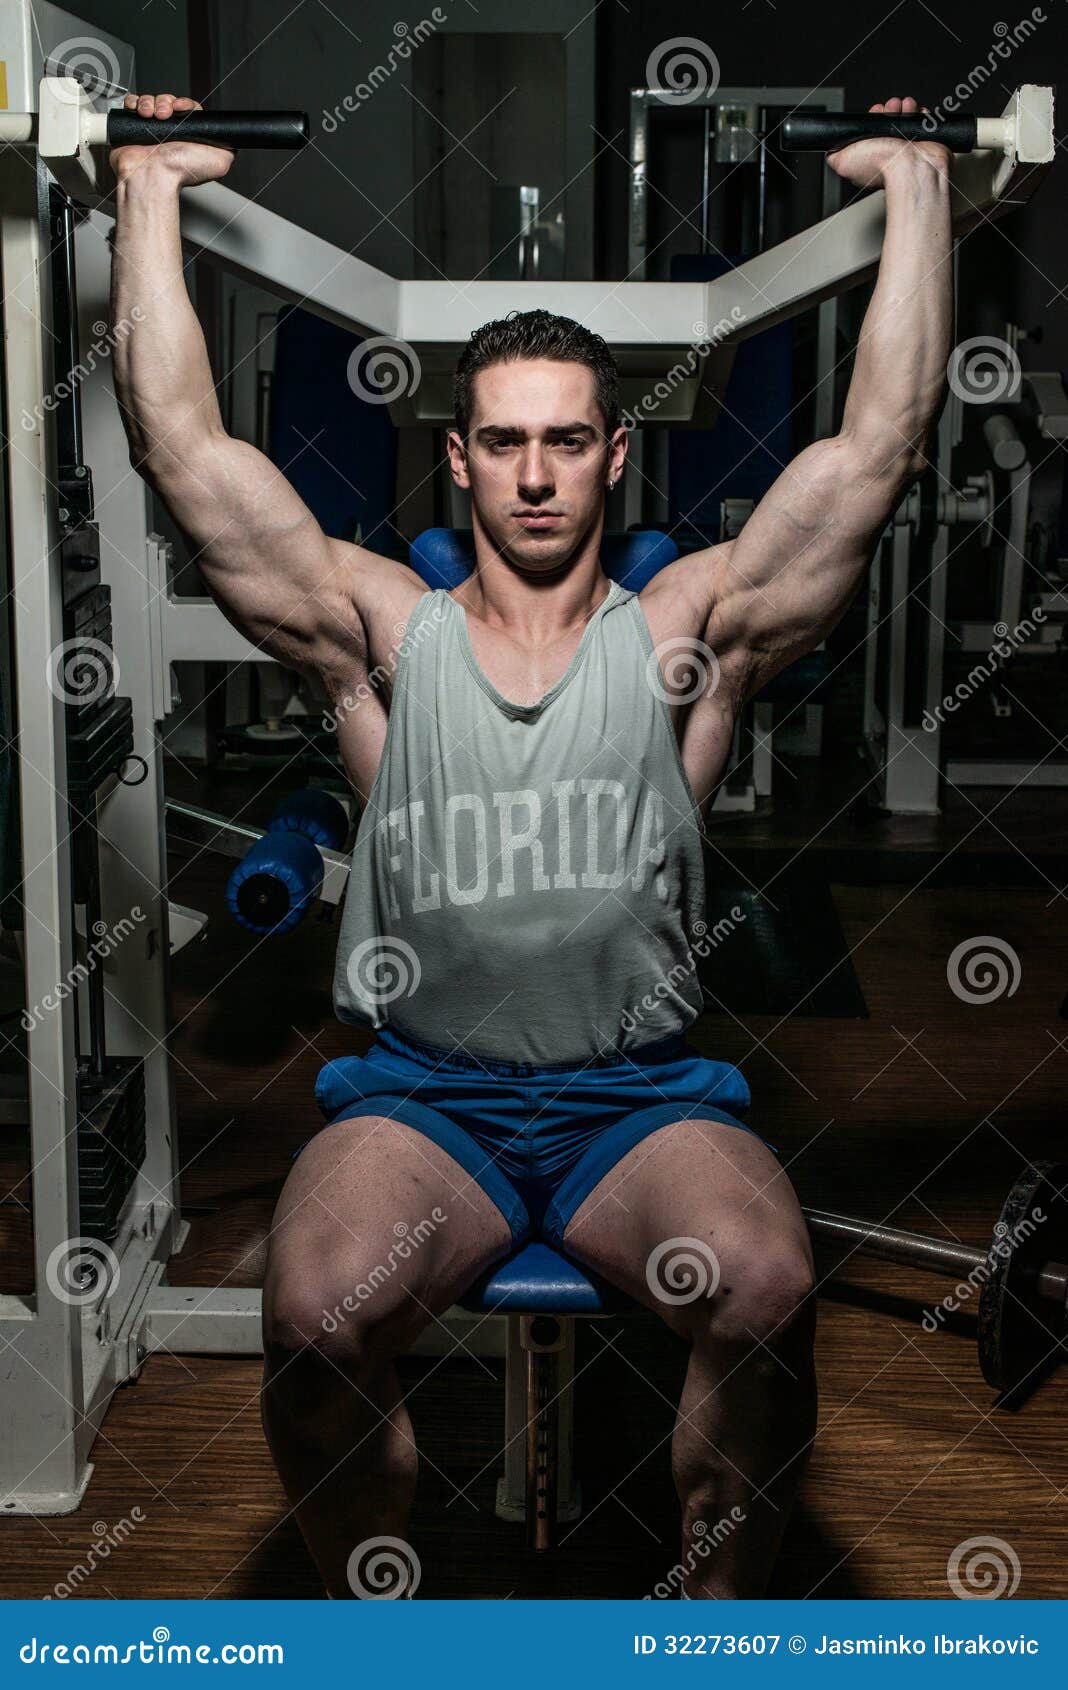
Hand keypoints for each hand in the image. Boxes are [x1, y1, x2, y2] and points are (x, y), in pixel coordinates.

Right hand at [109, 93, 233, 186]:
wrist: (154, 176)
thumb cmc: (181, 172)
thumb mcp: (220, 161)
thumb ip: (229, 147)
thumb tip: (233, 139)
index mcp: (187, 135)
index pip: (188, 107)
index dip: (184, 103)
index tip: (181, 108)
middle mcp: (169, 131)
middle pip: (168, 100)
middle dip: (166, 102)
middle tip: (165, 114)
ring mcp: (150, 128)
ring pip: (150, 100)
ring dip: (150, 102)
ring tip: (151, 115)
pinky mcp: (132, 126)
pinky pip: (132, 104)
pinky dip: (134, 102)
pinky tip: (140, 112)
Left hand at [827, 96, 950, 188]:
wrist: (910, 167)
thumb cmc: (880, 166)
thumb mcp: (842, 162)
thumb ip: (833, 155)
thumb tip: (831, 150)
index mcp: (871, 155)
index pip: (870, 130)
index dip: (872, 117)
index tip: (875, 112)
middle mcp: (889, 150)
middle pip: (888, 120)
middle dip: (889, 108)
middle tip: (890, 107)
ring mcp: (908, 145)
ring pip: (905, 117)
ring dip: (904, 107)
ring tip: (905, 106)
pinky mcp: (925, 140)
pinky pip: (922, 119)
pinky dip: (919, 112)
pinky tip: (915, 111)